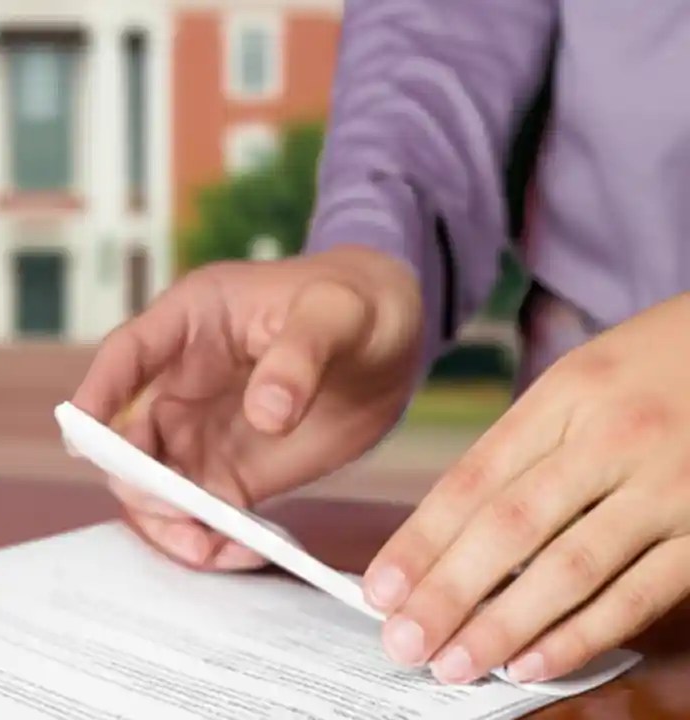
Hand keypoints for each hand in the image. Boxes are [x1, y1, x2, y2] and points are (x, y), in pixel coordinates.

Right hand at [71, 246, 422, 570]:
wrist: (393, 341)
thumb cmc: (355, 302)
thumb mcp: (334, 314)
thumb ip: (299, 357)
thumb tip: (265, 415)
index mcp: (191, 321)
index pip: (125, 355)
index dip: (97, 394)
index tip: (81, 437)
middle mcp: (181, 381)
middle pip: (127, 437)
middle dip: (137, 480)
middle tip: (177, 510)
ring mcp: (201, 431)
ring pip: (155, 485)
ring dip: (168, 522)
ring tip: (210, 548)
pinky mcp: (231, 472)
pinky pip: (201, 513)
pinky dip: (209, 539)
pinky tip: (240, 552)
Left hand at [363, 293, 689, 684]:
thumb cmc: (660, 367)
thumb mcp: (582, 381)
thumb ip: (526, 446)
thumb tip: (453, 528)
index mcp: (564, 397)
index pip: (474, 480)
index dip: (421, 541)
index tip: (382, 588)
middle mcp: (611, 440)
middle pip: (510, 527)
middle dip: (448, 593)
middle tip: (403, 641)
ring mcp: (666, 488)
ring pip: (569, 569)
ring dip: (504, 625)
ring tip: (455, 663)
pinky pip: (638, 594)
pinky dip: (582, 635)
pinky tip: (533, 662)